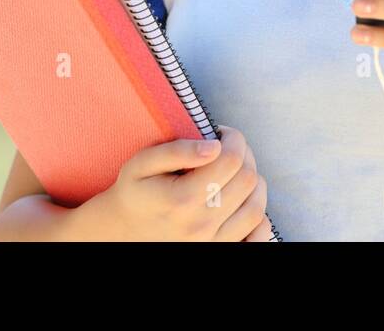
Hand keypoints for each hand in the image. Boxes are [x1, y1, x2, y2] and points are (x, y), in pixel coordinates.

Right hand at [68, 125, 268, 240]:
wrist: (123, 231)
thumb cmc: (135, 192)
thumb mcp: (143, 163)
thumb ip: (178, 151)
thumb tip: (214, 146)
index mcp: (182, 199)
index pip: (231, 160)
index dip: (234, 139)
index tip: (222, 133)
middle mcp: (200, 225)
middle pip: (248, 180)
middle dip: (244, 155)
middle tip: (228, 149)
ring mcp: (212, 243)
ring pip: (257, 207)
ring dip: (253, 182)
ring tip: (235, 172)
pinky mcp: (219, 251)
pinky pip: (257, 236)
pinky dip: (260, 217)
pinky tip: (243, 200)